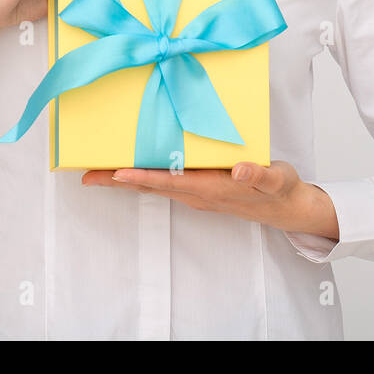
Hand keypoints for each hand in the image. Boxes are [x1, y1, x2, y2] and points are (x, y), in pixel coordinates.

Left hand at [82, 160, 339, 239]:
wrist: (288, 208)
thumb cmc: (281, 189)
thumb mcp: (276, 179)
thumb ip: (258, 175)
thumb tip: (237, 171)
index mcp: (211, 188)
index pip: (169, 181)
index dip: (142, 177)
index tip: (116, 173)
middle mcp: (197, 193)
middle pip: (151, 186)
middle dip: (118, 180)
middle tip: (85, 173)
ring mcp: (196, 192)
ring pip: (154, 185)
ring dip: (126, 179)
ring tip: (97, 170)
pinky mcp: (199, 188)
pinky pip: (165, 181)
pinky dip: (144, 175)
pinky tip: (134, 166)